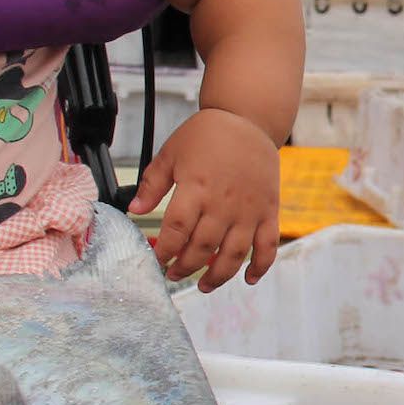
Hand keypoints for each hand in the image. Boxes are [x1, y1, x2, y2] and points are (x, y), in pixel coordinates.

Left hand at [129, 108, 279, 289]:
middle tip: (173, 274)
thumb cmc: (207, 134)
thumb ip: (152, 184)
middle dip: (185, 267)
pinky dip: (260, 266)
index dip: (165, 251)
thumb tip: (134, 211)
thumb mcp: (171, 153)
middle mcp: (224, 203)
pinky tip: (249, 279)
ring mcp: (249, 210)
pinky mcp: (269, 211)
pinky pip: (267, 245)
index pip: (177, 230)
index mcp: (196, 187)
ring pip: (233, 255)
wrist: (247, 119)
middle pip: (202, 248)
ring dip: (217, 276)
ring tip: (204, 285)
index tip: (157, 260)